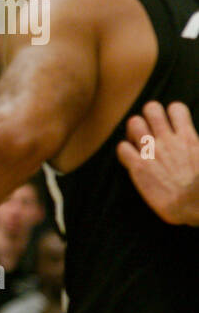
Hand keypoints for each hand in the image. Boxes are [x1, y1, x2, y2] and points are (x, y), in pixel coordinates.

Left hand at [117, 100, 198, 225]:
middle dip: (148, 116)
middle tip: (150, 131)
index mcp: (188, 137)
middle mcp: (168, 140)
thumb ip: (196, 145)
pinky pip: (122, 147)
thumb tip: (194, 145)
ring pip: (133, 123)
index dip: (170, 113)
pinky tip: (131, 160)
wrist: (192, 204)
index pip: (177, 108)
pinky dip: (124, 151)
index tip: (170, 125)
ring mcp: (151, 151)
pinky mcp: (138, 166)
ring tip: (138, 143)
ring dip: (133, 130)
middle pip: (151, 108)